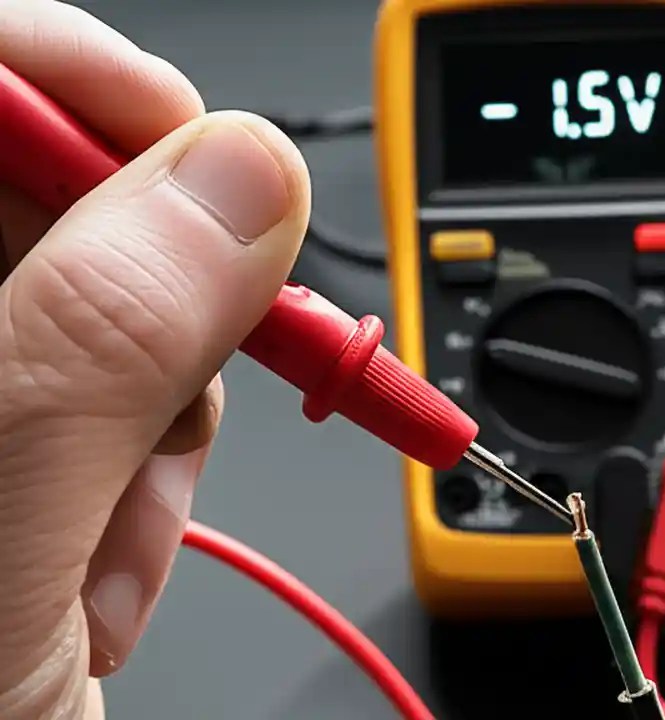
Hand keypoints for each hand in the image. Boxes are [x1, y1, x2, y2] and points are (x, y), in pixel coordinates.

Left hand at [0, 2, 310, 717]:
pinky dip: (150, 476)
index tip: (200, 152)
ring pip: (110, 303)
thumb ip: (93, 350)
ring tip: (108, 547)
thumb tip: (235, 180)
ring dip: (156, 422)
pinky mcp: (18, 442)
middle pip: (48, 195)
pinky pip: (124, 392)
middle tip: (166, 413)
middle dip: (152, 303)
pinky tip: (99, 566)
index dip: (73, 80)